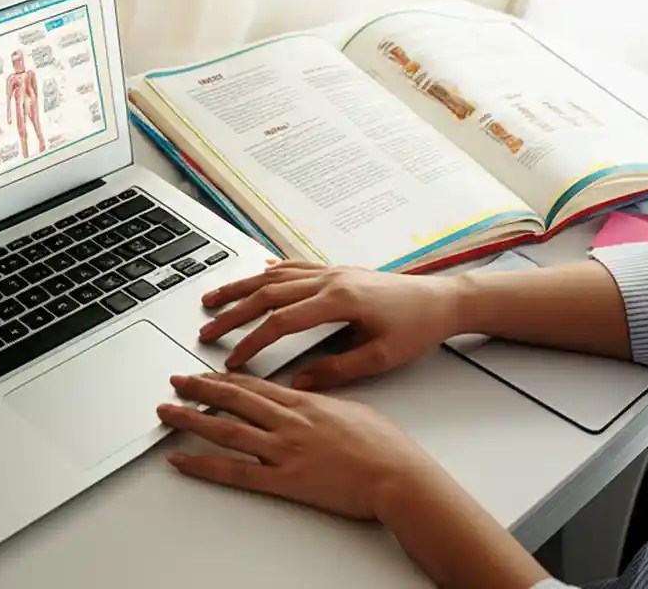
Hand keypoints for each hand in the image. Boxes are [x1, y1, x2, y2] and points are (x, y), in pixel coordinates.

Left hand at [157, 373, 445, 520]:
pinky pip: (235, 472)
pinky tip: (181, 459)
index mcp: (306, 402)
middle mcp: (289, 422)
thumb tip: (309, 393)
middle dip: (199, 388)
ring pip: (226, 429)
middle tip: (174, 381)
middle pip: (233, 398)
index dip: (223, 377)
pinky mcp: (284, 480)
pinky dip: (203, 465)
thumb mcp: (354, 407)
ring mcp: (284, 450)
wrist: (398, 476)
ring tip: (166, 411)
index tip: (204, 373)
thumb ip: (325, 398)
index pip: (254, 384)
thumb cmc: (385, 446)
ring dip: (191, 418)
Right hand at [201, 262, 460, 388]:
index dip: (252, 341)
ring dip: (241, 288)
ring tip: (212, 299)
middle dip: (232, 313)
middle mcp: (330, 279)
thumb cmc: (417, 328)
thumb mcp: (380, 358)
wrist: (442, 300)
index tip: (233, 360)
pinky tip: (254, 276)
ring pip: (274, 276)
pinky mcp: (336, 270)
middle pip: (267, 293)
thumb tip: (298, 381)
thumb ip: (337, 370)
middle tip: (205, 332)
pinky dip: (268, 272)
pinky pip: (293, 267)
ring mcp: (331, 271)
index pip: (281, 321)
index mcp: (339, 300)